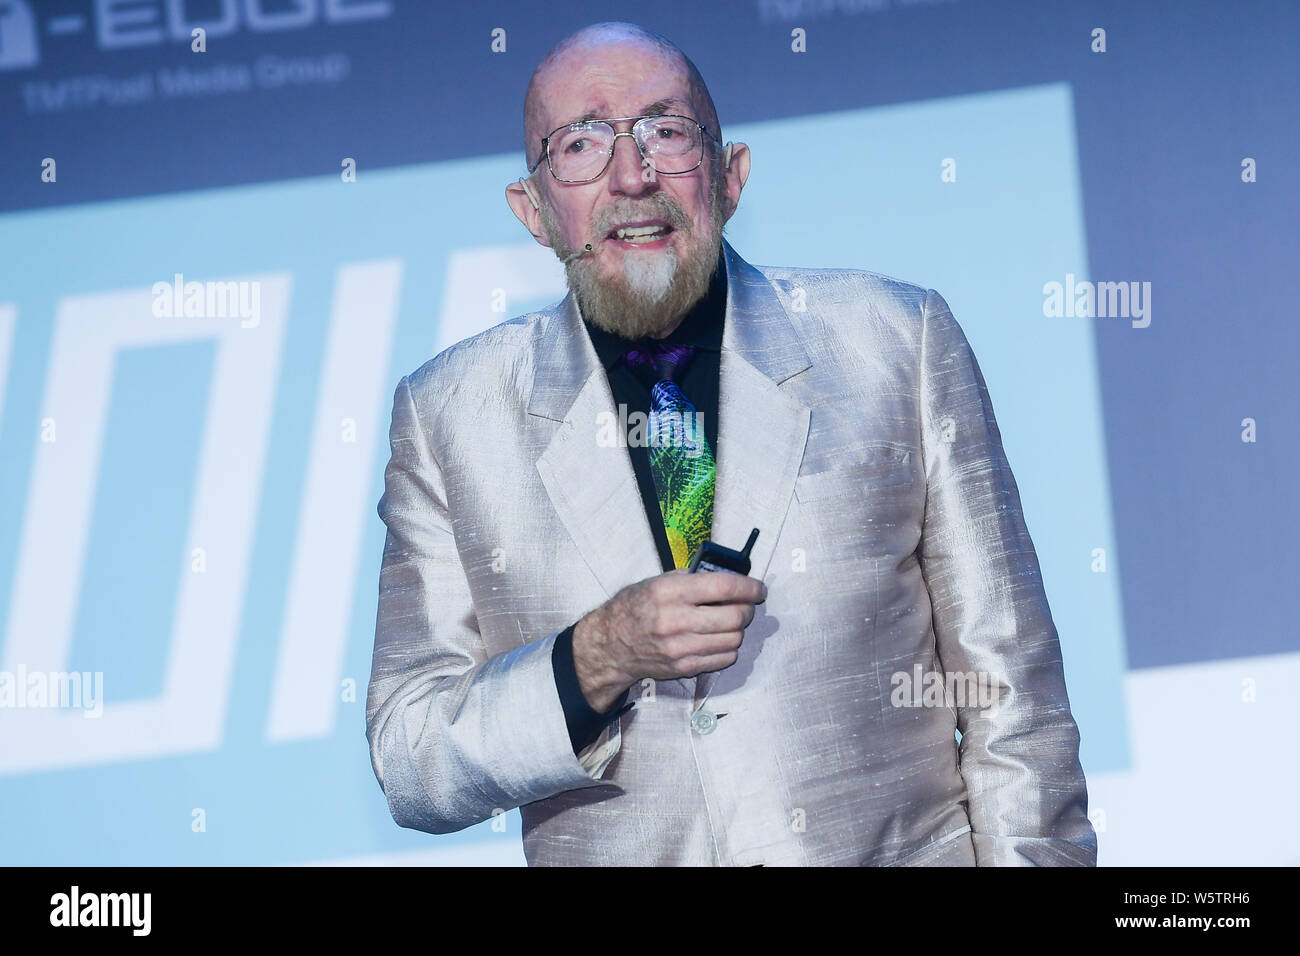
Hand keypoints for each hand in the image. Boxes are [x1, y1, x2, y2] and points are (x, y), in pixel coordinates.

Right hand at [570, 568, 766, 712]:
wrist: (611, 645)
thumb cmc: (633, 609)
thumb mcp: (656, 582)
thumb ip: (691, 579)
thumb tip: (728, 578)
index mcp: (670, 592)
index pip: (725, 586)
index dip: (750, 586)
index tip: (758, 588)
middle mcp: (676, 620)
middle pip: (735, 616)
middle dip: (748, 608)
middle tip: (746, 604)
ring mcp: (681, 647)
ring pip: (734, 639)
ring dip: (739, 629)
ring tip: (730, 622)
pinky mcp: (684, 667)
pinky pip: (724, 658)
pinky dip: (730, 647)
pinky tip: (719, 638)